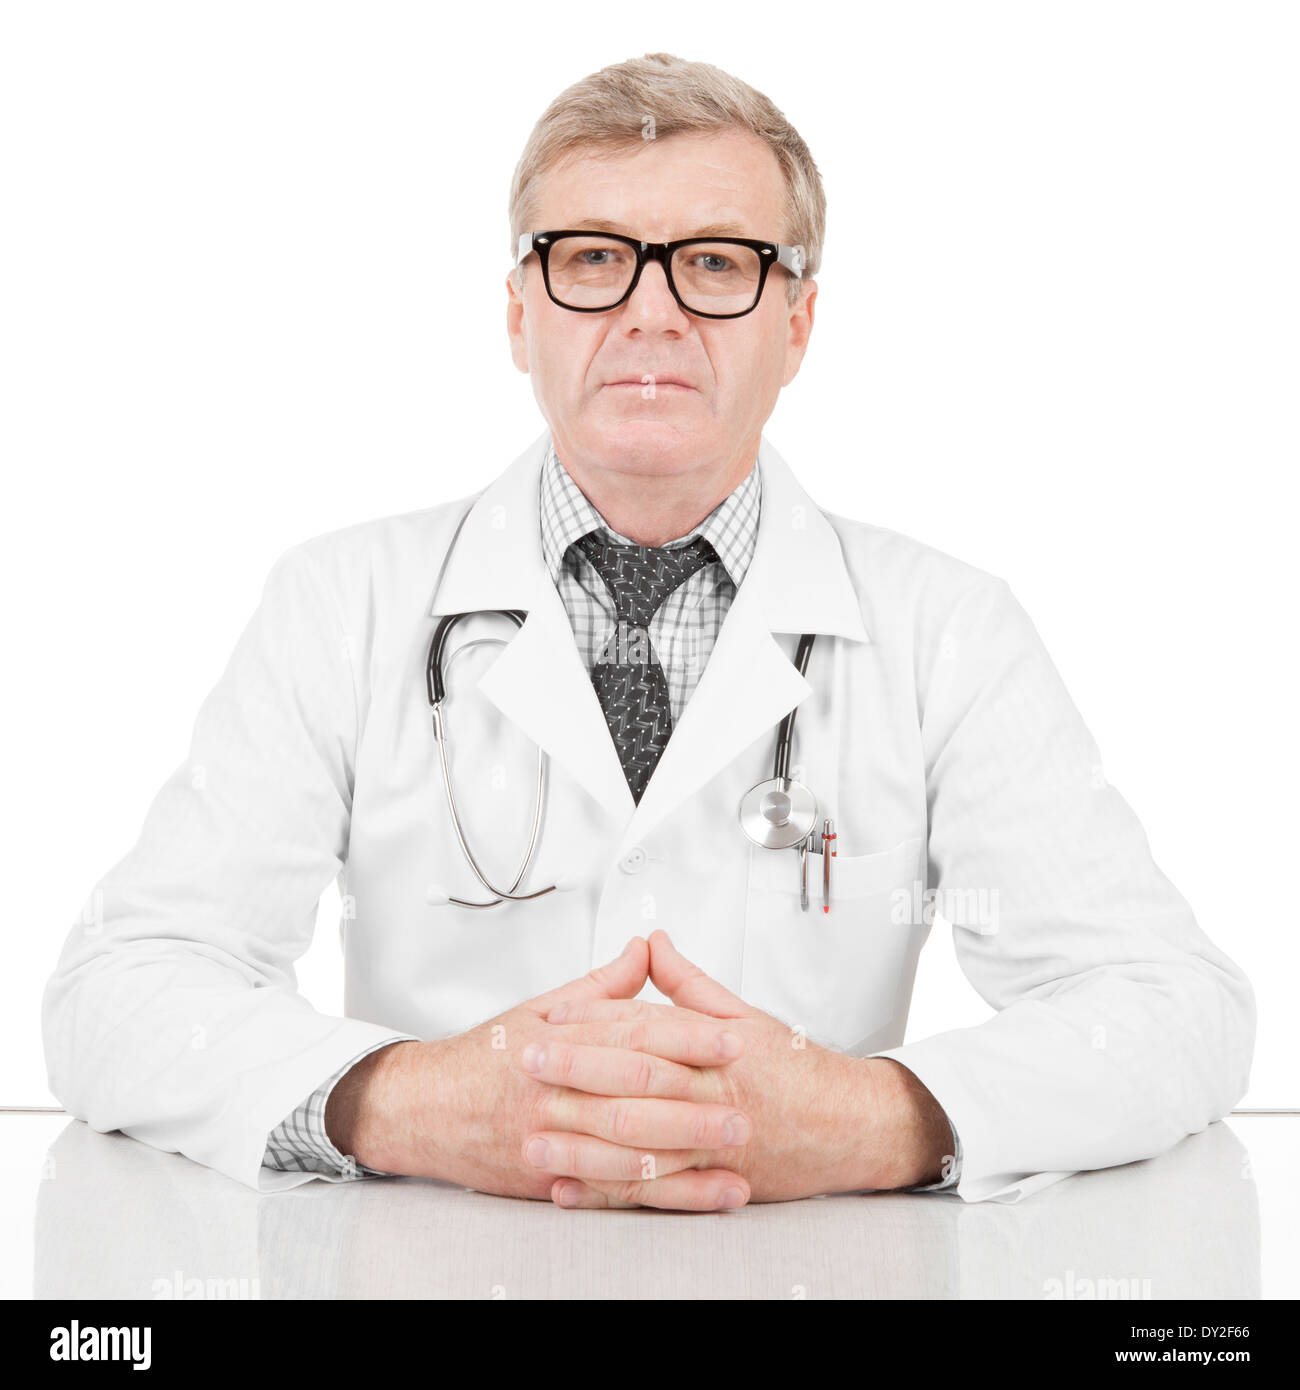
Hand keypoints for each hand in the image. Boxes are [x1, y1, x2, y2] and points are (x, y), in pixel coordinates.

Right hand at [327, 936, 751, 1206]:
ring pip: (627, 1145)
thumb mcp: (540, 1009)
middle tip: (745, 1098)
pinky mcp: (551, 1178)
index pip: (633, 1034)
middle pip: (635, 1091)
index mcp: (559, 1040)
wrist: (423, 1109)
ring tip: (736, 1152)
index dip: (686, 1035)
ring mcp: (551, 1137)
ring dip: (687, 1152)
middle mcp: (555, 1088)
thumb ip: (600, 985)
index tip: (730, 1037)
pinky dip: (665, 1195)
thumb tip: (645, 948)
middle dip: (695, 1096)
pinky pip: (615, 1189)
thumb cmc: (485, 1058)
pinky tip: (705, 1193)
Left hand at [526, 930, 952, 1207]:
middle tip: (529, 1062)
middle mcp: (715, 1091)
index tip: (555, 1014)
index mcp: (719, 1045)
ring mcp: (714, 1140)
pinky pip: (655, 1190)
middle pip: (638, 1079)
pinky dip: (610, 1194)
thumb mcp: (745, 1015)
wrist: (851, 1126)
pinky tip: (572, 1189)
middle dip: (579, 1070)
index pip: (650, 1026)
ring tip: (534, 1137)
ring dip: (582, 1142)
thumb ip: (690, 983)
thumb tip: (653, 943)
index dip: (599, 1018)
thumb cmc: (798, 1070)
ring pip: (641, 1141)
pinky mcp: (714, 1180)